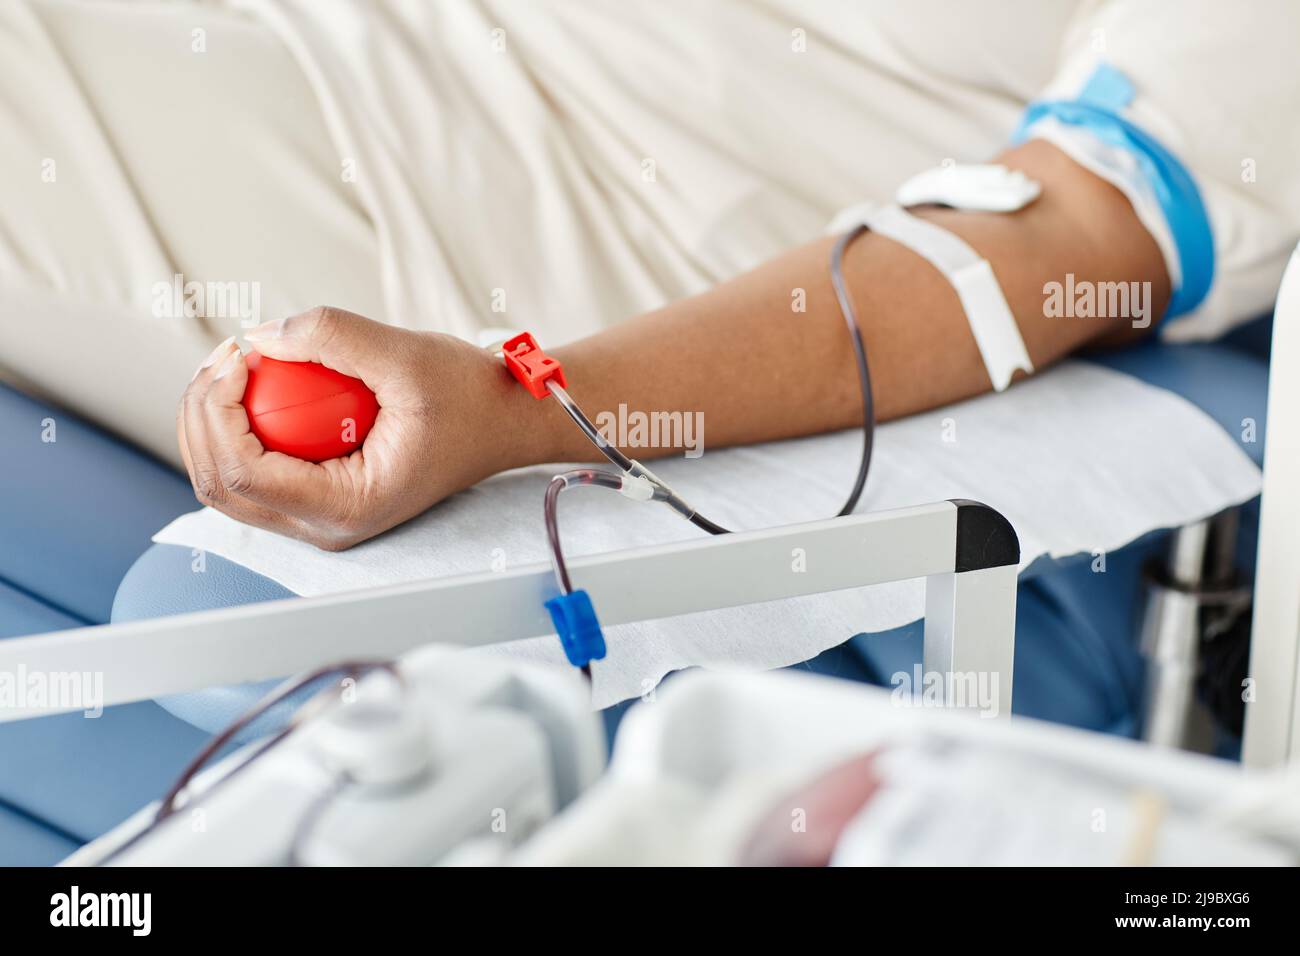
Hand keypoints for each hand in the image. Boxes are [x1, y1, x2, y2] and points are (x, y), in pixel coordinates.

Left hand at [177, 306, 528, 549]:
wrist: (505, 423)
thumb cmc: (471, 398)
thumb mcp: (409, 356)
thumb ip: (333, 336)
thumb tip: (258, 337)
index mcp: (348, 508)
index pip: (243, 472)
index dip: (218, 409)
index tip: (240, 353)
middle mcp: (326, 527)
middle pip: (219, 485)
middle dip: (202, 414)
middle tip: (228, 354)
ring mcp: (319, 517)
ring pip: (225, 483)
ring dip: (213, 421)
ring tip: (236, 364)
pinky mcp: (319, 497)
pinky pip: (252, 471)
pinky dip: (239, 426)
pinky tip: (254, 380)